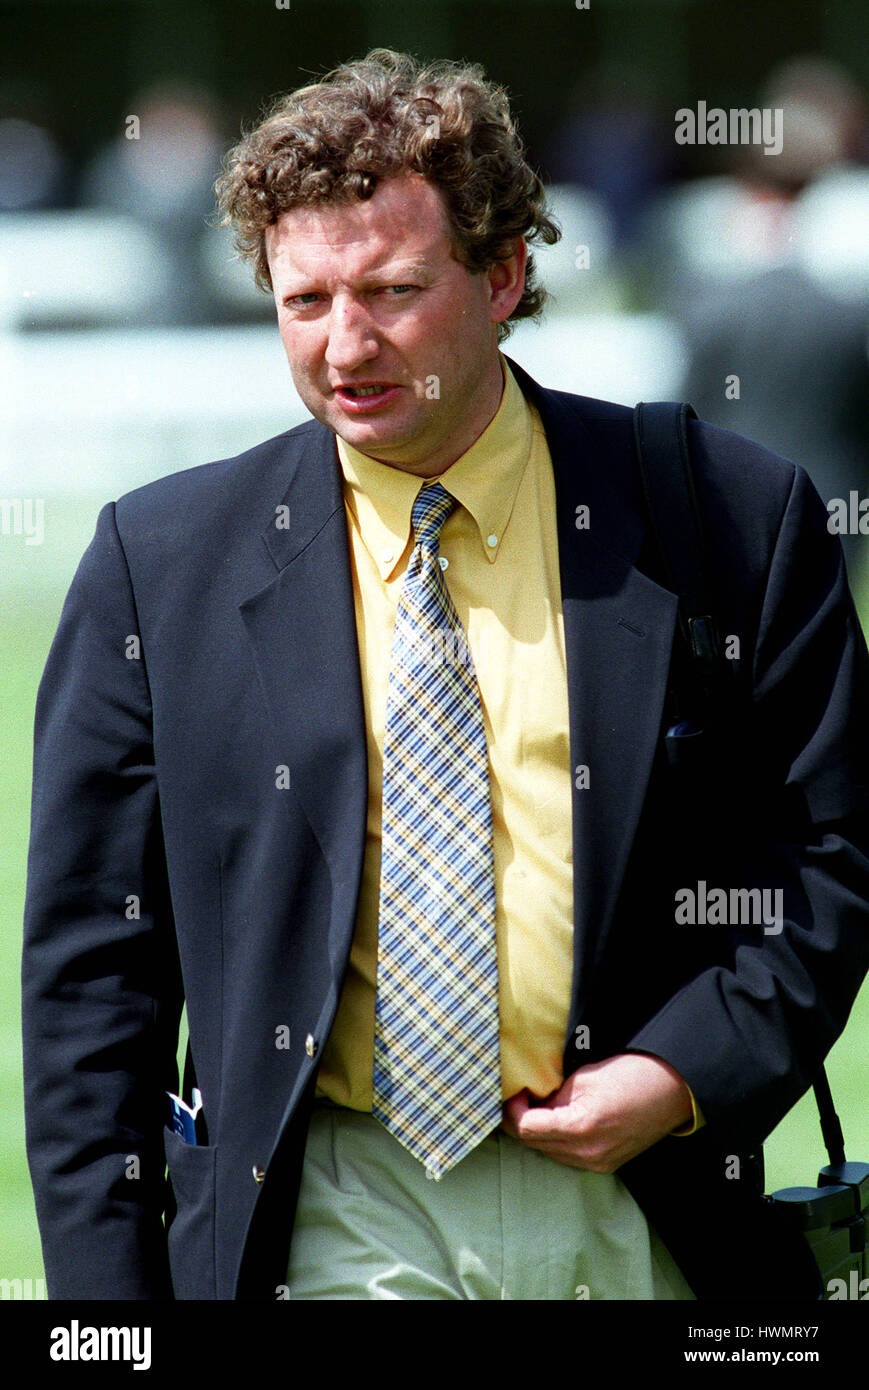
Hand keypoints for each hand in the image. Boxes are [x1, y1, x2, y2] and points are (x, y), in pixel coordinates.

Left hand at [501, 1053, 693, 1172]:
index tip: (513, 1092)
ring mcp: (599, 1164)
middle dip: (521, 1122)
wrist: (673, 1090)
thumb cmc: (631, 1074)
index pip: (528, 1128)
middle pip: (535, 1145)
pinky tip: (559, 1120)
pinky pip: (569, 1157)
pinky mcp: (607, 1165)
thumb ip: (554, 1095)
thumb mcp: (584, 1076)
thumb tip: (534, 1105)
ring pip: (550, 1153)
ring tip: (539, 1107)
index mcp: (581, 1128)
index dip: (513, 1110)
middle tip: (521, 1097)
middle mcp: (588, 1154)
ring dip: (538, 1133)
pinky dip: (557, 1140)